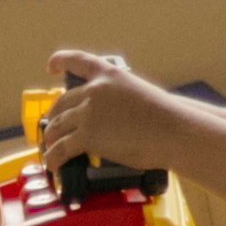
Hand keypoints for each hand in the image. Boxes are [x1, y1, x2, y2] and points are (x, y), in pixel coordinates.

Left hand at [35, 51, 182, 178]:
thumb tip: (111, 119)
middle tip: (53, 127)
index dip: (60, 61)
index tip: (51, 68)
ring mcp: (88, 113)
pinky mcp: (86, 136)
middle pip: (63, 102)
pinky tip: (53, 164)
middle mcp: (94, 91)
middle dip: (54, 116)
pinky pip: (62, 148)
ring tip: (50, 150)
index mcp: (109, 75)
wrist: (176, 133)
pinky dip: (54, 158)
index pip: (77, 61)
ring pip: (58, 126)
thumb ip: (120, 100)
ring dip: (51, 140)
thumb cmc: (169, 118)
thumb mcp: (142, 95)